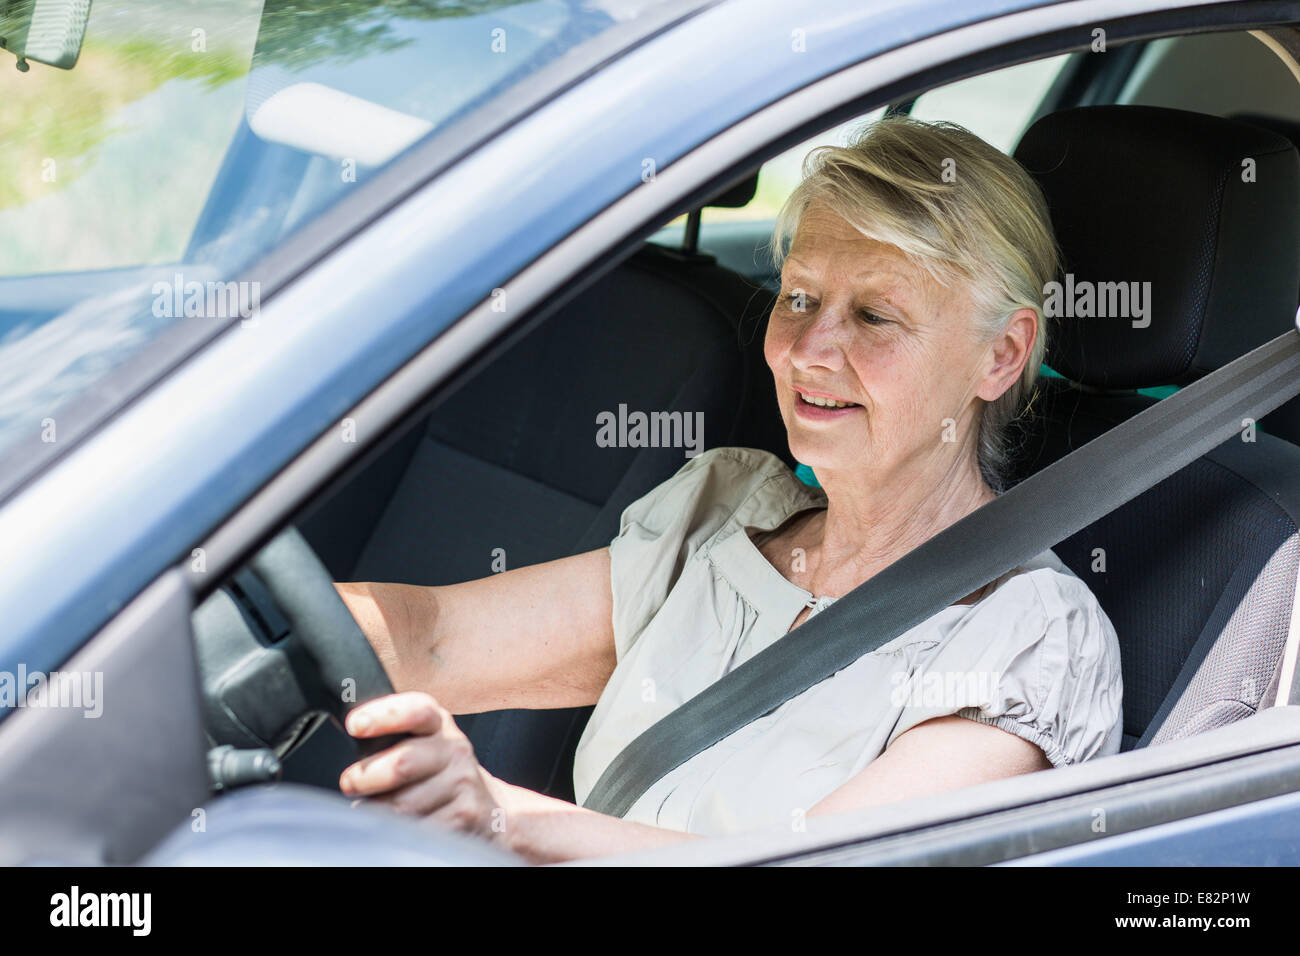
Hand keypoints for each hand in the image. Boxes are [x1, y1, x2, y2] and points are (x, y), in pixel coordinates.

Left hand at [339, 691, 507, 846]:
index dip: (384, 715)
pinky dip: (397, 832)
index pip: (415, 710)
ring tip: (372, 807)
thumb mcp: (422, 742)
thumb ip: (392, 736)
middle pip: (403, 764)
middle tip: (350, 783)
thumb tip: (348, 741)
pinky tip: (397, 826)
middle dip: (365, 777)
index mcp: (438, 724)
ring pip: (403, 805)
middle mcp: (454, 749)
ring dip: (377, 811)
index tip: (355, 725)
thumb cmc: (438, 771)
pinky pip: (416, 829)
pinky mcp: (463, 815)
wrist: (485, 807)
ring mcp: (462, 782)